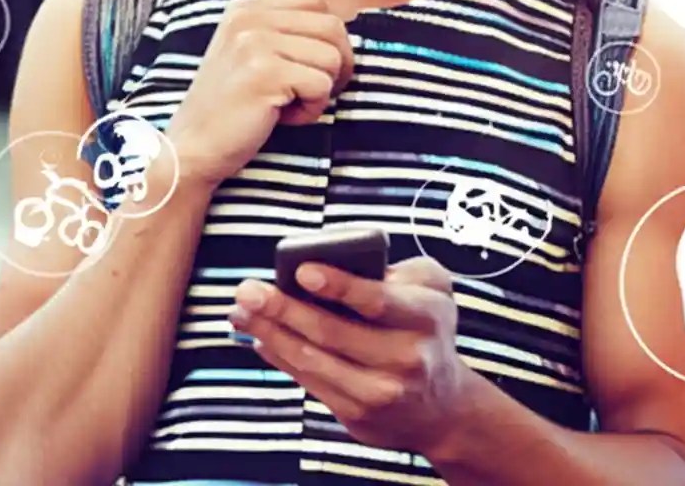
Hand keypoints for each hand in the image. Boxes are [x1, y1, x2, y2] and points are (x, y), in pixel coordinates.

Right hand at [165, 0, 353, 187]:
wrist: (194, 146)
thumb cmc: (232, 107)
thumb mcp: (250, 53)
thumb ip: (285, 32)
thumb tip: (342, 31)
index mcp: (247, 8)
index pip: (315, 1)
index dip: (328, 37)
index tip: (314, 66)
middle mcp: (249, 17)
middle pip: (332, 26)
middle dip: (336, 65)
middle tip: (312, 92)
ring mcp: (255, 43)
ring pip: (332, 57)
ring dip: (321, 90)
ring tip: (289, 104)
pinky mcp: (265, 73)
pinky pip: (321, 85)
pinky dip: (311, 109)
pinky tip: (283, 117)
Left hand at [228, 257, 471, 456]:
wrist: (444, 407)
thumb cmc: (426, 328)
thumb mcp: (430, 290)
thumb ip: (393, 270)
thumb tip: (328, 269)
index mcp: (426, 316)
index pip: (377, 300)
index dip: (338, 285)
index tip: (301, 271)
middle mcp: (407, 358)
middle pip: (332, 332)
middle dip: (283, 309)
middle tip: (247, 289)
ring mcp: (381, 392)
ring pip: (313, 360)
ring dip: (269, 333)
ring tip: (240, 311)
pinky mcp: (358, 416)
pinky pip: (310, 382)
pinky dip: (280, 357)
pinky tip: (259, 337)